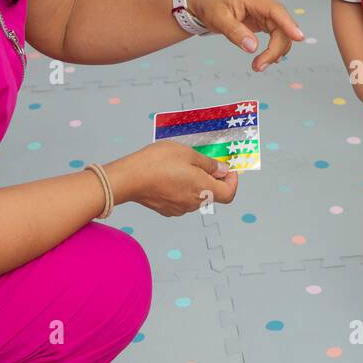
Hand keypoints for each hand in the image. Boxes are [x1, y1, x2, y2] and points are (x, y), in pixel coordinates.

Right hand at [106, 140, 237, 216]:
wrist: (130, 178)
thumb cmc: (157, 163)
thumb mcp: (188, 153)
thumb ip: (209, 164)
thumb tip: (223, 170)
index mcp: (203, 190)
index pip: (229, 194)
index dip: (232, 181)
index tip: (228, 169)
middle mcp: (194, 203)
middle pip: (212, 194)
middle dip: (212, 178)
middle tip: (203, 161)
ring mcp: (179, 208)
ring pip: (196, 196)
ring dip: (196, 183)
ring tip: (182, 165)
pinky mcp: (167, 209)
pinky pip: (182, 199)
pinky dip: (182, 188)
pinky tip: (170, 175)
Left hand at [185, 0, 304, 71]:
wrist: (206, 0)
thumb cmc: (212, 4)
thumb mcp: (218, 19)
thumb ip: (235, 32)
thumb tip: (252, 47)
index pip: (276, 11)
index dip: (289, 24)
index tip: (298, 38)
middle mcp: (265, 2)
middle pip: (282, 27)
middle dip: (275, 49)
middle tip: (259, 67)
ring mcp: (267, 11)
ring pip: (282, 32)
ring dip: (275, 51)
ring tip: (258, 65)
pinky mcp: (266, 19)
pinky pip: (277, 34)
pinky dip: (274, 47)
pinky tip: (267, 59)